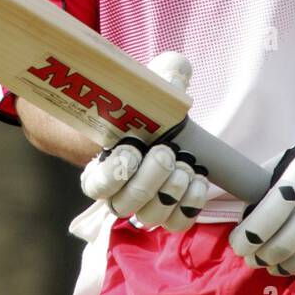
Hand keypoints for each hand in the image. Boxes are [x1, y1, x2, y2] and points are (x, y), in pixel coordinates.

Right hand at [79, 51, 209, 231]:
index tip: (130, 147)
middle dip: (148, 180)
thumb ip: (159, 77)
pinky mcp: (171, 213)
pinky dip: (189, 205)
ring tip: (184, 167)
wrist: (163, 131)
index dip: (111, 173)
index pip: (96, 185)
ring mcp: (145, 206)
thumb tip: (176, 72)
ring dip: (169, 192)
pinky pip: (177, 222)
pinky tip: (199, 180)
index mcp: (103, 166)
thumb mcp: (148, 90)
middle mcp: (120, 192)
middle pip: (125, 204)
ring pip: (150, 215)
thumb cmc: (148, 110)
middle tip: (165, 153)